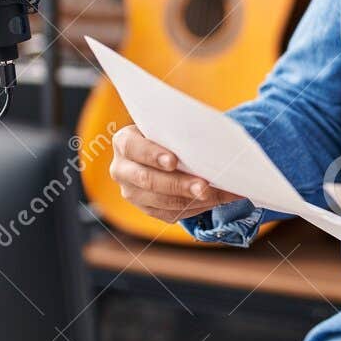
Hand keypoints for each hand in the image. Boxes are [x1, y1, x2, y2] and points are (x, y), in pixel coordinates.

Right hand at [108, 124, 243, 223]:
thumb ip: (179, 132)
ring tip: (218, 195)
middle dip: (179, 185)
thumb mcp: (168, 127)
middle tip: (203, 187)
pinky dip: (196, 208)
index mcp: (124, 143)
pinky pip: (171, 213)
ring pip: (161, 201)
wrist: (163, 151)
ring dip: (192, 200)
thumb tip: (210, 141)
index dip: (153, 155)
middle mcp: (122, 170)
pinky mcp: (147, 209)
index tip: (174, 161)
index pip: (133, 148)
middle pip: (148, 180)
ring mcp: (132, 193)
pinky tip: (216, 200)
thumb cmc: (168, 134)